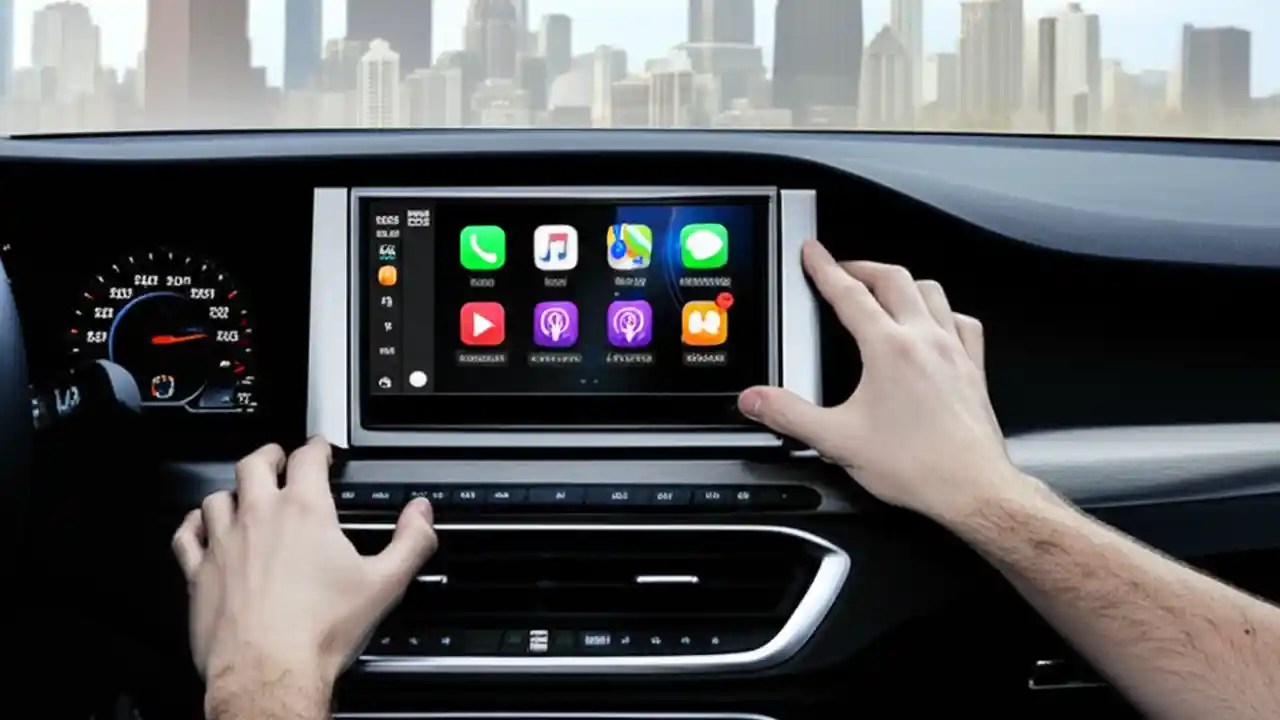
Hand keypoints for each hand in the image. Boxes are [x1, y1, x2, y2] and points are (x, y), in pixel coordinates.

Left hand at [171, 437, 437, 702]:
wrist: (269, 672)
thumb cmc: (320, 631)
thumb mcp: (385, 583)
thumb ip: (411, 542)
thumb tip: (422, 514)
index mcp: (304, 511)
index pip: (307, 457)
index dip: (317, 447)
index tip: (320, 449)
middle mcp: (258, 517)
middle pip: (254, 464)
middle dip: (269, 456)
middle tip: (278, 459)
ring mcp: (223, 543)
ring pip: (217, 496)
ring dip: (232, 491)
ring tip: (242, 494)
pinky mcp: (198, 573)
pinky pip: (186, 535)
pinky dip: (194, 524)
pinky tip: (200, 527)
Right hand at [739, 240, 1030, 522]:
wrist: (973, 489)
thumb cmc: (917, 466)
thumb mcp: (838, 441)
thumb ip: (790, 415)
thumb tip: (757, 400)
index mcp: (888, 349)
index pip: (849, 294)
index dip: (825, 268)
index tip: (813, 253)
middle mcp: (925, 341)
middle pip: (894, 279)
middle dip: (862, 267)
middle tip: (843, 269)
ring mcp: (955, 352)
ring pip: (932, 292)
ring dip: (904, 283)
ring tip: (886, 288)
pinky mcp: (974, 370)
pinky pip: (964, 323)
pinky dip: (945, 313)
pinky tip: (938, 324)